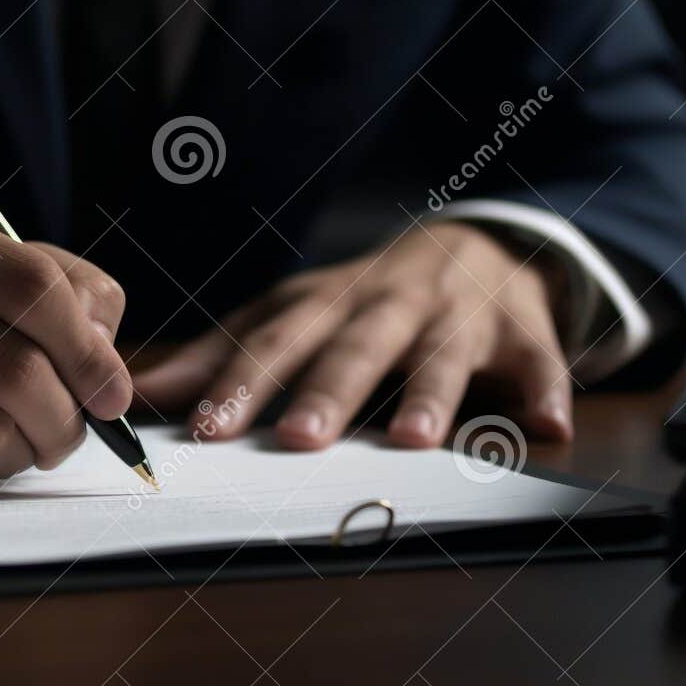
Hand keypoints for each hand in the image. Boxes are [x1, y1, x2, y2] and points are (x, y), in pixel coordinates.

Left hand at [133, 222, 572, 448]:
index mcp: (325, 301)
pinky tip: (545, 428)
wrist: (474, 246)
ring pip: (441, 353)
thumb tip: (141, 391)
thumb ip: (221, 352)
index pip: (274, 342)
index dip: (239, 383)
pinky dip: (545, 391)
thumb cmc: (363, 299)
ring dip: (428, 393)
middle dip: (325, 392)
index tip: (204, 430)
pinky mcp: (522, 331)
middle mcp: (387, 303)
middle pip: (352, 348)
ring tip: (412, 439)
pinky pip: (537, 361)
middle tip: (296, 440)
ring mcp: (456, 316)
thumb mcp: (292, 313)